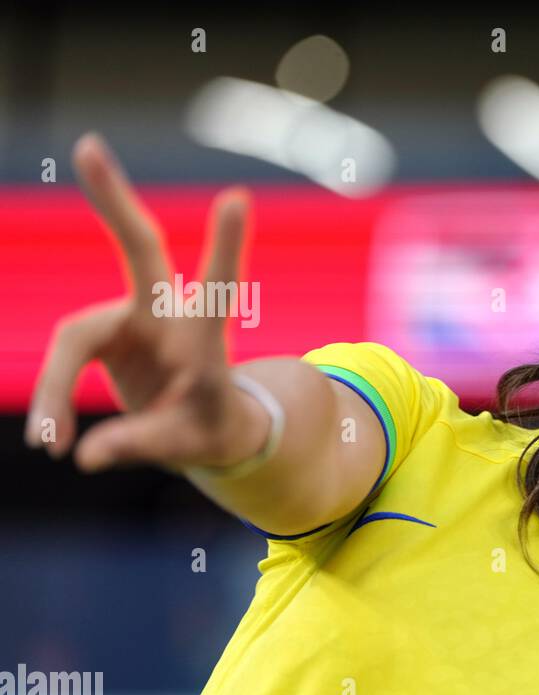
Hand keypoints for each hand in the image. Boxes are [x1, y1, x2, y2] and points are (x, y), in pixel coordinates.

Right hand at [24, 132, 259, 471]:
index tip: (238, 197)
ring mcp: (133, 319)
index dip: (225, 246)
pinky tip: (52, 441)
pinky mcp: (105, 334)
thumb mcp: (192, 444)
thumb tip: (86, 456)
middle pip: (137, 249)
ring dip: (57, 392)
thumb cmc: (213, 430)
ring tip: (51, 446)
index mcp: (205, 337)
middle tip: (87, 145)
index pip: (218, 287)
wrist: (209, 428)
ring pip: (75, 340)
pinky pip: (65, 359)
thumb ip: (144, 444)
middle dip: (112, 199)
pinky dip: (54, 400)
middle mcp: (167, 315)